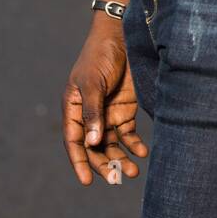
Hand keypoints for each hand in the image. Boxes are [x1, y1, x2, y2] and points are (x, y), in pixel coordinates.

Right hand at [62, 20, 147, 184]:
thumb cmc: (100, 56)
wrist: (122, 36)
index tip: (87, 181)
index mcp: (74, 108)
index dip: (80, 162)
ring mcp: (108, 113)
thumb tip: (93, 143)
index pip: (74, 141)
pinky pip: (128, 134)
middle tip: (116, 180)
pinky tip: (142, 152)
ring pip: (112, 144)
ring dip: (120, 159)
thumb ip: (93, 112)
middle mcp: (90, 115)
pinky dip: (134, 145)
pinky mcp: (125, 109)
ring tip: (133, 171)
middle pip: (94, 147)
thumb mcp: (92, 83)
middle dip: (104, 164)